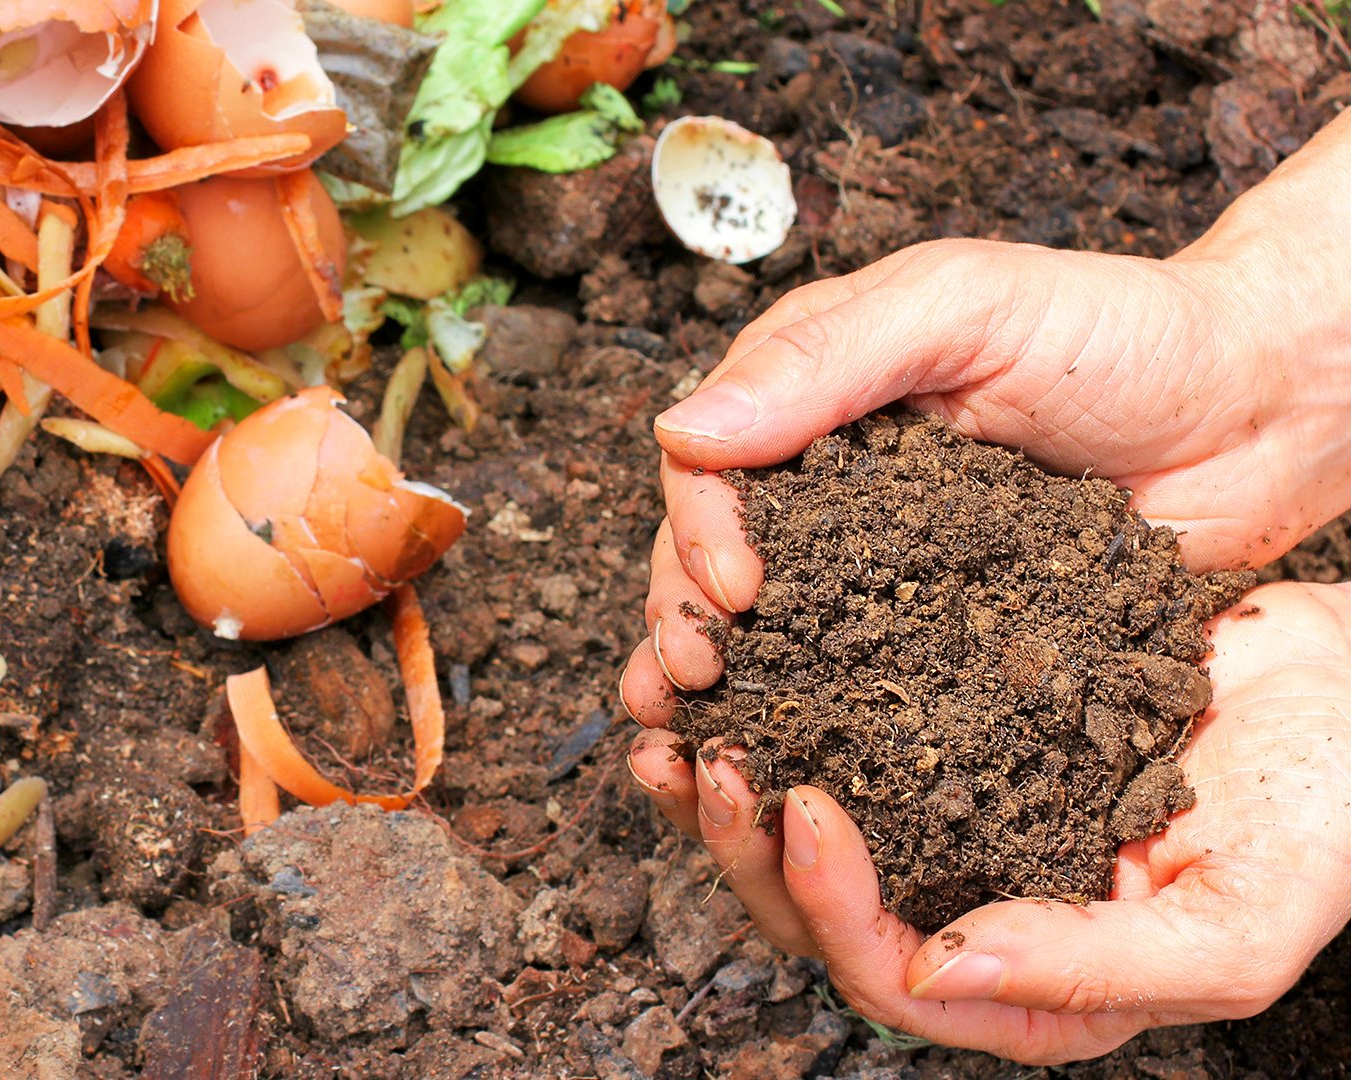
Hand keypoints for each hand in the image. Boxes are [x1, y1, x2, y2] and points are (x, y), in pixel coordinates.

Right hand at [626, 110, 1350, 711]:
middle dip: (685, 619)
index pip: (707, 463)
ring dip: (725, 685)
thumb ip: (826, 359)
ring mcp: (882, 563)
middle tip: (697, 679)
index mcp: (812, 392)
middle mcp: (830, 482)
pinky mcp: (940, 633)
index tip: (734, 589)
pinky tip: (784, 766)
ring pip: (772, 629)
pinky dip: (814, 722)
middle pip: (714, 556)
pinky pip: (863, 680)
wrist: (1264, 408)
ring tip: (698, 742)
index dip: (697, 529)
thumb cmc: (1124, 330)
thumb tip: (682, 430)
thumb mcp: (965, 307)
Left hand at [628, 582, 1350, 1063]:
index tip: (802, 805)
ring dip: (730, 785)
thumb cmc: (1324, 815)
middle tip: (708, 758)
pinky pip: (835, 735)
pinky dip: (777, 706)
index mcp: (1034, 987)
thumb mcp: (1237, 920)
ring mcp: (953, 825)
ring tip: (678, 721)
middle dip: (745, 845)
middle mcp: (975, 913)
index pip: (891, 976)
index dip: (829, 905)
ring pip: (805, 832)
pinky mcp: (943, 738)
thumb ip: (1096, 967)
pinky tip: (736, 663)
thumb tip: (936, 968)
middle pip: (819, 913)